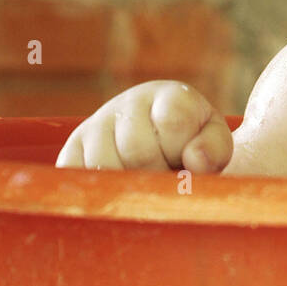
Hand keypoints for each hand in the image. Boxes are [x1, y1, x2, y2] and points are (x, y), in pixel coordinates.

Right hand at [55, 80, 232, 172]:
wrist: (161, 140)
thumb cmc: (192, 144)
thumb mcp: (214, 141)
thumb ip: (214, 149)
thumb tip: (194, 161)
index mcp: (171, 96)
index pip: (172, 123)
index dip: (182, 152)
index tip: (187, 159)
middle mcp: (129, 103)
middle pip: (138, 151)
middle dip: (157, 173)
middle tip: (166, 175)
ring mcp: (97, 124)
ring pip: (104, 165)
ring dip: (127, 184)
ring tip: (143, 179)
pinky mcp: (72, 149)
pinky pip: (74, 175)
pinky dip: (96, 189)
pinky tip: (116, 186)